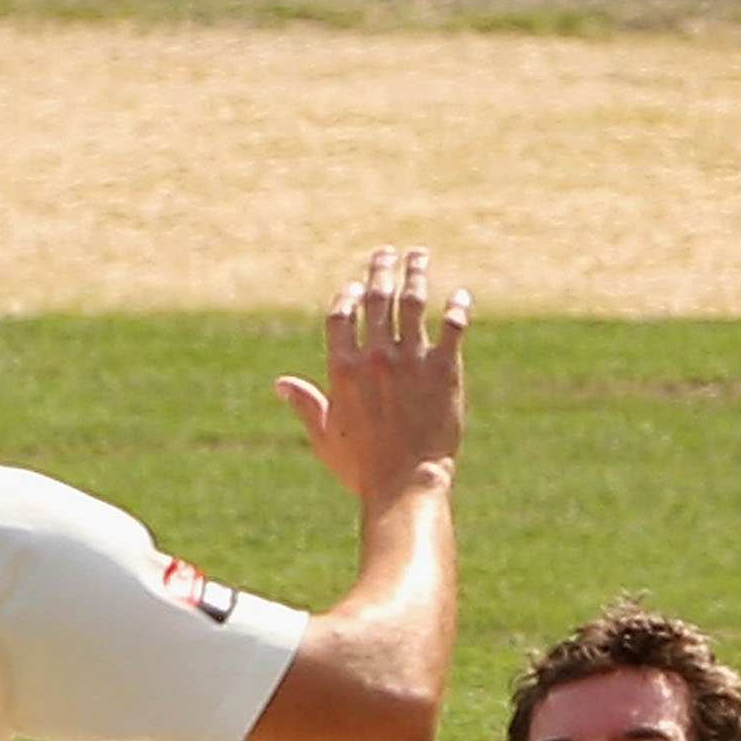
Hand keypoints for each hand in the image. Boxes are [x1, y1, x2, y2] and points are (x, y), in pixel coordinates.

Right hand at [275, 244, 469, 507]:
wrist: (405, 485)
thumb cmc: (362, 469)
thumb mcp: (325, 437)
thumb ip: (306, 404)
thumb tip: (280, 384)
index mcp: (344, 368)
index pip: (342, 314)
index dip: (347, 295)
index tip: (354, 288)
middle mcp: (377, 356)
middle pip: (377, 297)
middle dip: (381, 269)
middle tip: (387, 254)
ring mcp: (412, 359)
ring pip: (414, 301)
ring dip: (416, 273)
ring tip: (419, 256)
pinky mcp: (444, 369)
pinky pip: (453, 326)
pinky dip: (457, 307)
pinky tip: (460, 296)